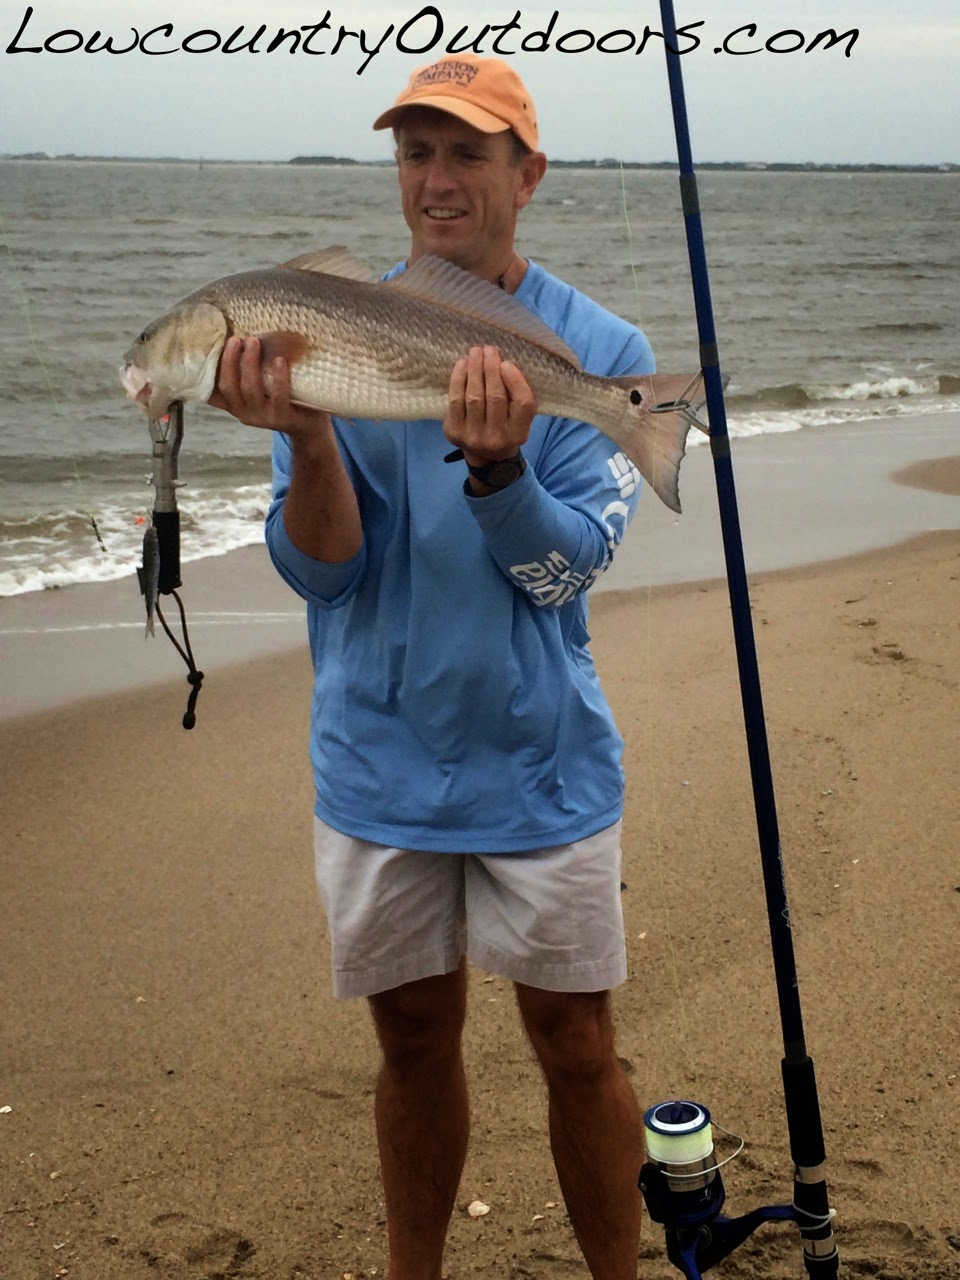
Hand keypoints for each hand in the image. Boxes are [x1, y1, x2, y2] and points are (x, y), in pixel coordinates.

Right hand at [209, 336, 330, 439]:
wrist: (310, 425)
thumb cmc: (282, 398)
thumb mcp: (261, 387)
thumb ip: (247, 372)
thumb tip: (236, 336)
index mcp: (235, 404)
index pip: (212, 391)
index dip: (205, 373)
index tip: (206, 348)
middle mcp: (244, 412)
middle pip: (228, 386)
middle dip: (229, 361)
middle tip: (235, 339)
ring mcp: (263, 417)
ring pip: (250, 390)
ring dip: (250, 364)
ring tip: (254, 341)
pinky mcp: (283, 418)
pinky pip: (279, 397)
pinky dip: (279, 377)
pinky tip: (280, 360)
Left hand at [444, 345, 535, 464]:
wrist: (485, 456)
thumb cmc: (506, 428)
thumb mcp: (521, 419)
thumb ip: (519, 396)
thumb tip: (503, 363)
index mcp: (519, 434)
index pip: (523, 404)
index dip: (515, 381)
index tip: (507, 363)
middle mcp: (496, 439)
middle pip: (495, 397)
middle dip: (491, 369)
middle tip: (489, 349)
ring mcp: (473, 437)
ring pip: (474, 396)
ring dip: (474, 369)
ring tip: (475, 352)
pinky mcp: (454, 432)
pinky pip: (455, 400)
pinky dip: (458, 378)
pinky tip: (462, 364)